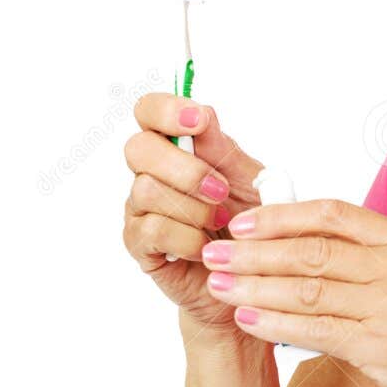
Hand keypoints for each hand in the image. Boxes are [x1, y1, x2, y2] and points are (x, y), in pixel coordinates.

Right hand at [121, 93, 265, 341]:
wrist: (246, 276)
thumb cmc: (247, 223)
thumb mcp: (248, 180)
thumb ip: (223, 149)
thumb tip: (203, 116)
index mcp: (177, 149)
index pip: (149, 112)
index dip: (166, 110)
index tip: (198, 121)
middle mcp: (151, 174)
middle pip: (139, 148)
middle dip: (185, 168)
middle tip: (220, 191)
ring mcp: (140, 209)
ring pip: (146, 190)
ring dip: (193, 207)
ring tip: (220, 223)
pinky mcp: (140, 245)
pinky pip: (153, 230)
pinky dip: (187, 237)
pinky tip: (205, 247)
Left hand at [200, 199, 386, 386]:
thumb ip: (371, 258)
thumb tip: (304, 246)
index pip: (333, 214)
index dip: (282, 215)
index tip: (242, 220)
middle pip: (313, 249)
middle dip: (255, 251)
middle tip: (214, 252)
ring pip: (309, 288)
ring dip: (256, 286)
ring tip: (220, 285)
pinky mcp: (385, 347)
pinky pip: (318, 330)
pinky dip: (277, 323)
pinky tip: (250, 319)